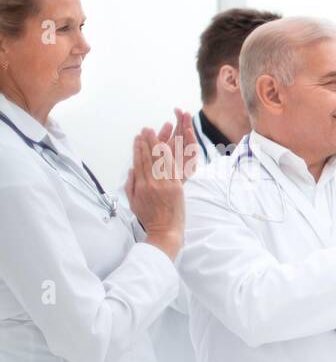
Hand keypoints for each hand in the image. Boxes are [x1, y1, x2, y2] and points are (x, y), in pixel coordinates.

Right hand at [126, 125, 185, 259]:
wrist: (165, 231)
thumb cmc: (150, 218)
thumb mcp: (134, 202)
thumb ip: (131, 185)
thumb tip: (131, 170)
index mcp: (140, 187)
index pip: (138, 163)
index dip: (137, 149)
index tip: (137, 139)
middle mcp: (151, 184)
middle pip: (148, 159)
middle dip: (147, 143)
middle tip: (146, 130)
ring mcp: (165, 185)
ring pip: (160, 161)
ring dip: (158, 145)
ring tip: (157, 133)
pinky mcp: (176, 188)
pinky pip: (172, 168)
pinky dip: (170, 156)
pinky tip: (169, 146)